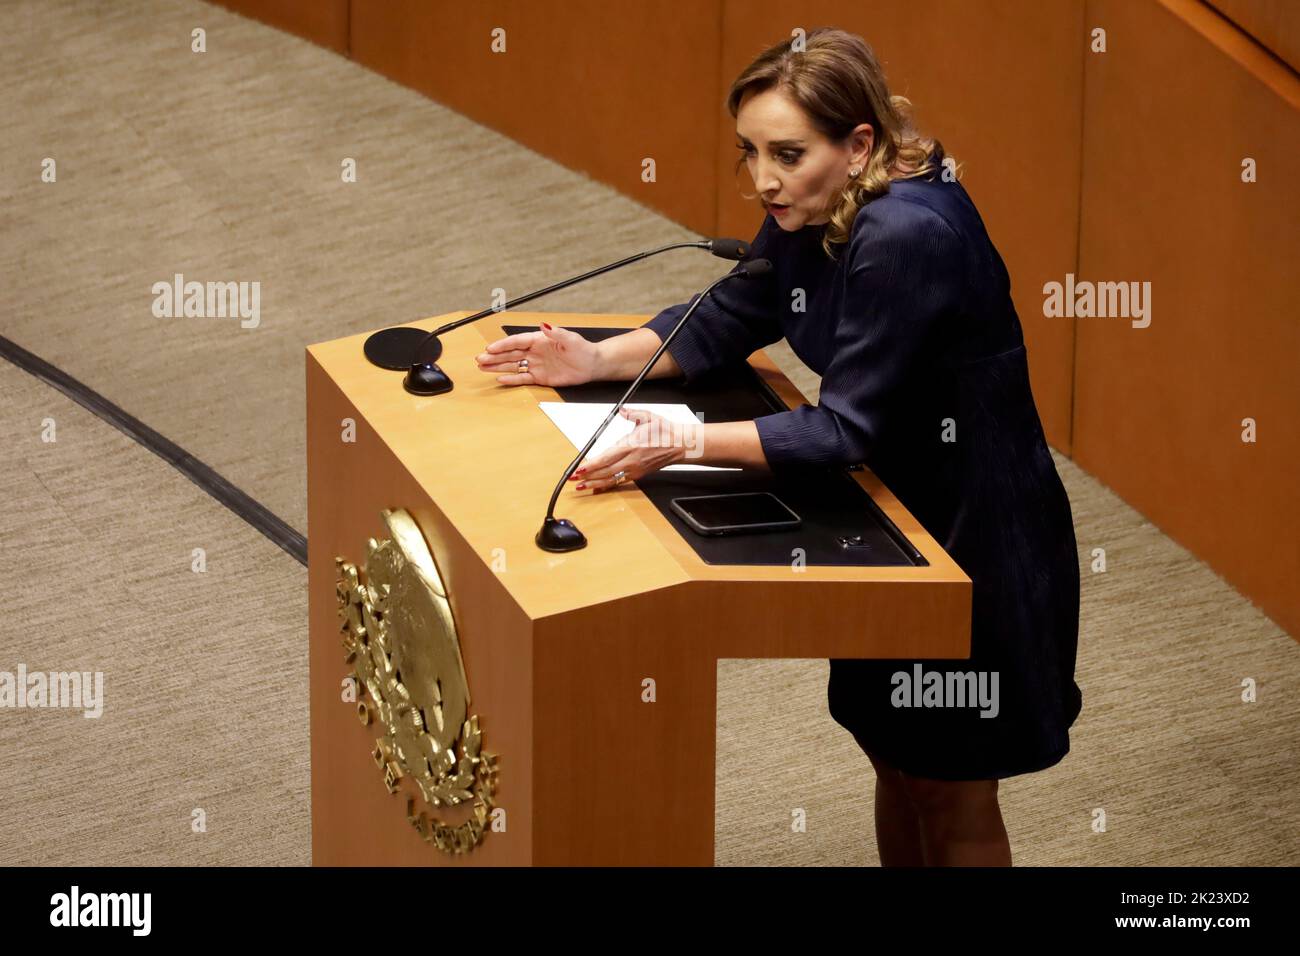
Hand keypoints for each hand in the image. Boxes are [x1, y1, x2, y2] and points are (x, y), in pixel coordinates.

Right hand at [475, 322, 601, 386]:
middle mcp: (534, 352)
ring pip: (512, 365)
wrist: (591, 365)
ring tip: (482, 366)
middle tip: (479, 358)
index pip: (516, 342)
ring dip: (497, 366)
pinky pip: (522, 378)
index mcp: (539, 340)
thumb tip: (544, 324)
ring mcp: (536, 364)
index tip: (490, 347)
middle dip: (494, 356)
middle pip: (510, 353)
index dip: (502, 345)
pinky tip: (499, 378)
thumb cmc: (583, 349)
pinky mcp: (540, 377)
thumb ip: (556, 333)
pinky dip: (511, 379)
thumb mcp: (570, 339)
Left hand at [569, 408, 692, 492]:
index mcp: (630, 446)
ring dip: (594, 484)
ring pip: (610, 479)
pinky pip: (619, 482)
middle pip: (604, 472)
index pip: (606, 458)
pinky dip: (606, 486)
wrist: (680, 445)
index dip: (591, 465)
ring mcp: (634, 470)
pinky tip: (597, 487)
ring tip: (581, 486)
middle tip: (573, 478)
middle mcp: (631, 461)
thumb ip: (632, 413)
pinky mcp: (638, 474)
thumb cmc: (665, 432)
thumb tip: (622, 410)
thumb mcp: (648, 417)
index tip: (579, 468)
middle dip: (587, 476)